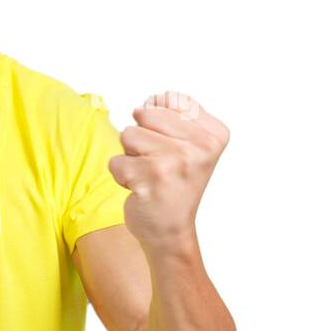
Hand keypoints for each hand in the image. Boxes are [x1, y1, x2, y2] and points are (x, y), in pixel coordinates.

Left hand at [109, 91, 229, 250]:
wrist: (171, 231)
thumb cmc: (176, 183)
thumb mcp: (191, 144)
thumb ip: (175, 113)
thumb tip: (148, 102)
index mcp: (214, 134)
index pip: (169, 99)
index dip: (160, 122)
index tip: (174, 147)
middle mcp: (200, 146)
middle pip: (144, 114)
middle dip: (142, 138)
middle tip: (159, 163)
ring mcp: (176, 162)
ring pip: (128, 135)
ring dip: (131, 157)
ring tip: (150, 175)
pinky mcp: (151, 179)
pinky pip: (116, 161)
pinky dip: (122, 176)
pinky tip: (142, 190)